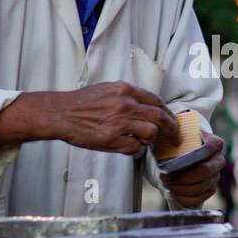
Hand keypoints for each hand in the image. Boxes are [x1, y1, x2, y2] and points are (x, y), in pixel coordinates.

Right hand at [56, 82, 179, 155]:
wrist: (61, 113)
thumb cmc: (82, 102)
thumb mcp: (108, 89)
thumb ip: (128, 95)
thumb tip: (148, 106)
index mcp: (125, 90)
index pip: (156, 101)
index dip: (168, 112)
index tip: (172, 120)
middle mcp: (124, 104)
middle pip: (159, 117)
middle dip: (172, 129)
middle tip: (175, 137)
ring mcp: (118, 122)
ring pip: (150, 133)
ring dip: (151, 139)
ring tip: (144, 140)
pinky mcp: (111, 139)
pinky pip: (134, 148)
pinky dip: (135, 149)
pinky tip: (127, 146)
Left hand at [161, 133, 224, 207]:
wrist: (182, 154)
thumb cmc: (179, 142)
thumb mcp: (176, 136)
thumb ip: (175, 136)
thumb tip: (169, 142)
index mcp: (215, 143)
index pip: (208, 149)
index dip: (189, 159)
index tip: (169, 166)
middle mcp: (219, 160)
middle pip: (205, 171)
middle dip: (183, 177)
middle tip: (166, 178)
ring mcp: (216, 176)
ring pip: (201, 187)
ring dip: (181, 189)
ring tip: (167, 185)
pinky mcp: (211, 189)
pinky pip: (200, 198)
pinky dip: (184, 198)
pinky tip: (173, 194)